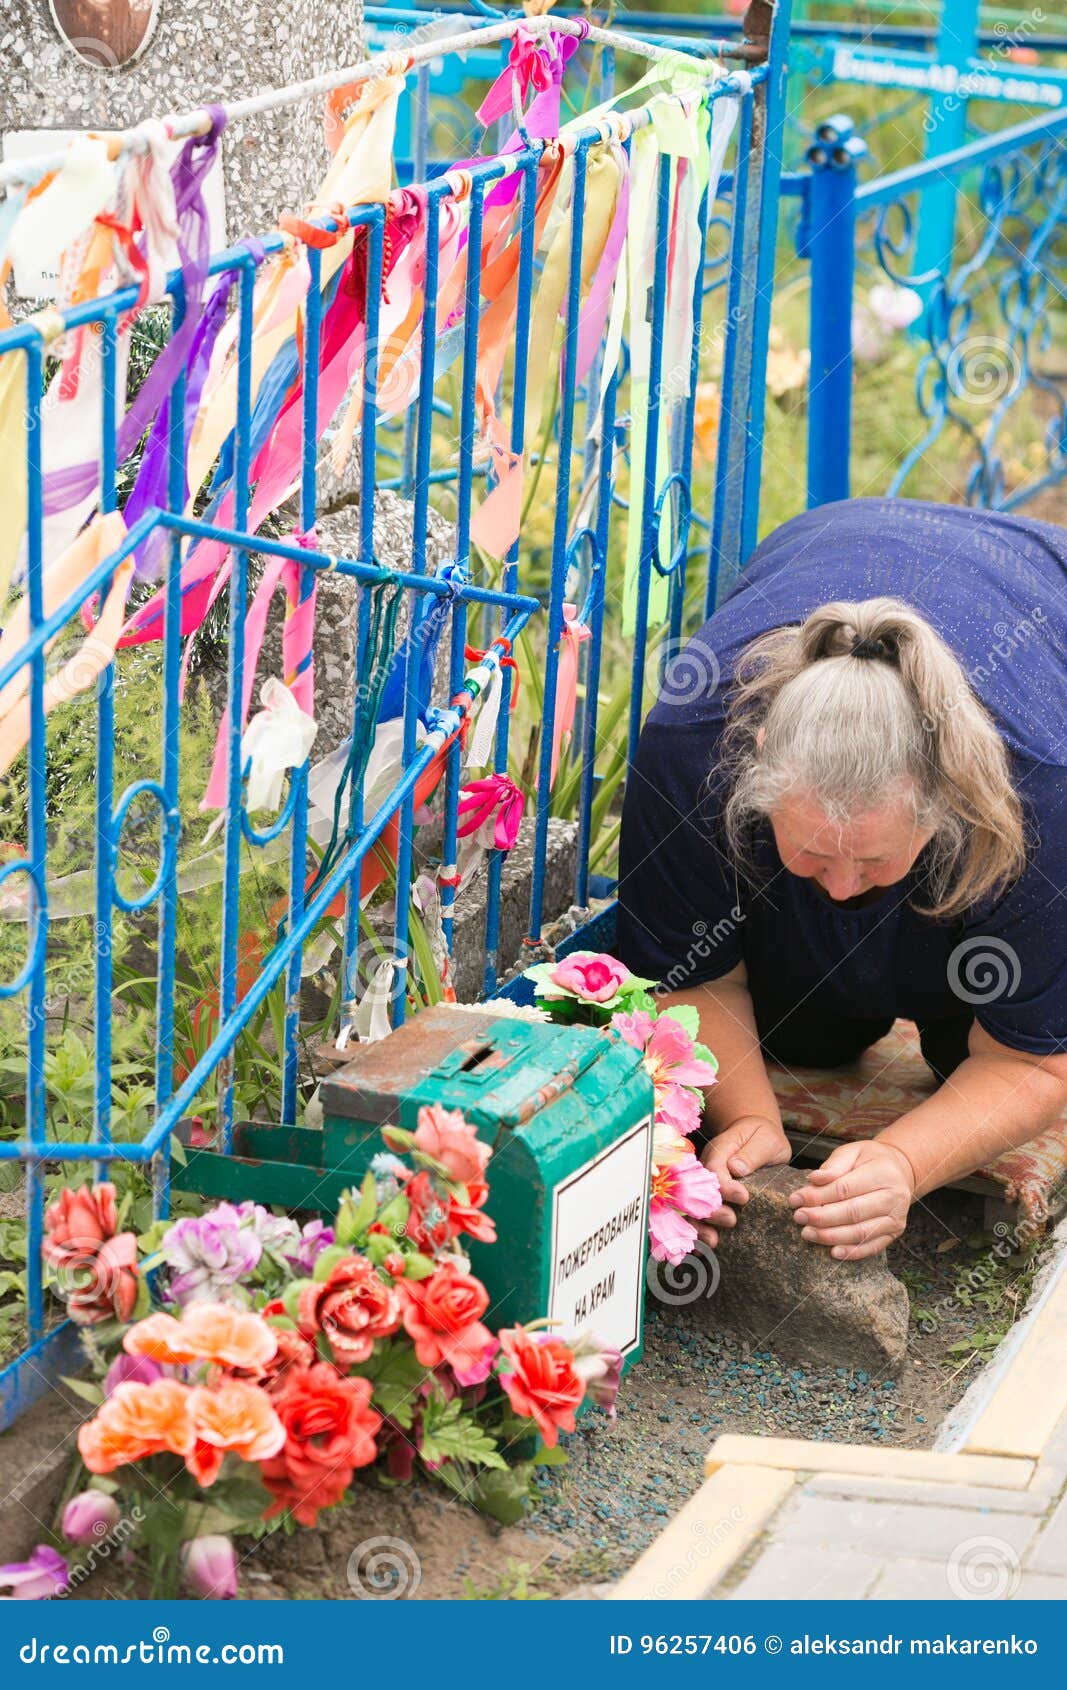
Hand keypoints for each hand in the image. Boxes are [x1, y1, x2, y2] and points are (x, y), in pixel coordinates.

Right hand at [696, 1116, 790, 1247]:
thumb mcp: (765, 1139)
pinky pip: (695, 1215)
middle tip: (731, 1220)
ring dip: (699, 1226)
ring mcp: (702, 1184)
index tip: (744, 1197)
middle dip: (711, 1210)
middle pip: (697, 1192)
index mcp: (719, 1151)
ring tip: (713, 1241)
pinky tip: (703, 1247)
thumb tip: (737, 1167)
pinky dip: (697, 1232)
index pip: (714, 1170)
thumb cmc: (762, 1137)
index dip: (725, 1187)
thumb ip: (752, 1152)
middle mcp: (705, 1168)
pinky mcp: (706, 1197)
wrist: (753, 1134)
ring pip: (690, 1207)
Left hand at [789, 1139, 915, 1259]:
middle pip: (852, 1212)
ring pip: (860, 1233)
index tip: (795, 1199)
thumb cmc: (871, 1160)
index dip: (818, 1196)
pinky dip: (853, 1252)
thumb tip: (814, 1179)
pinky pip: (872, 1247)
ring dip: (831, 1236)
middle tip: (799, 1217)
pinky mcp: (894, 1233)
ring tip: (808, 1233)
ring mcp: (896, 1218)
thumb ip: (834, 1164)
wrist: (899, 1171)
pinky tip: (833, 1252)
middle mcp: (894, 1197)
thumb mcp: (853, 1151)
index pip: (844, 1188)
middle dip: (821, 1217)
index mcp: (883, 1173)